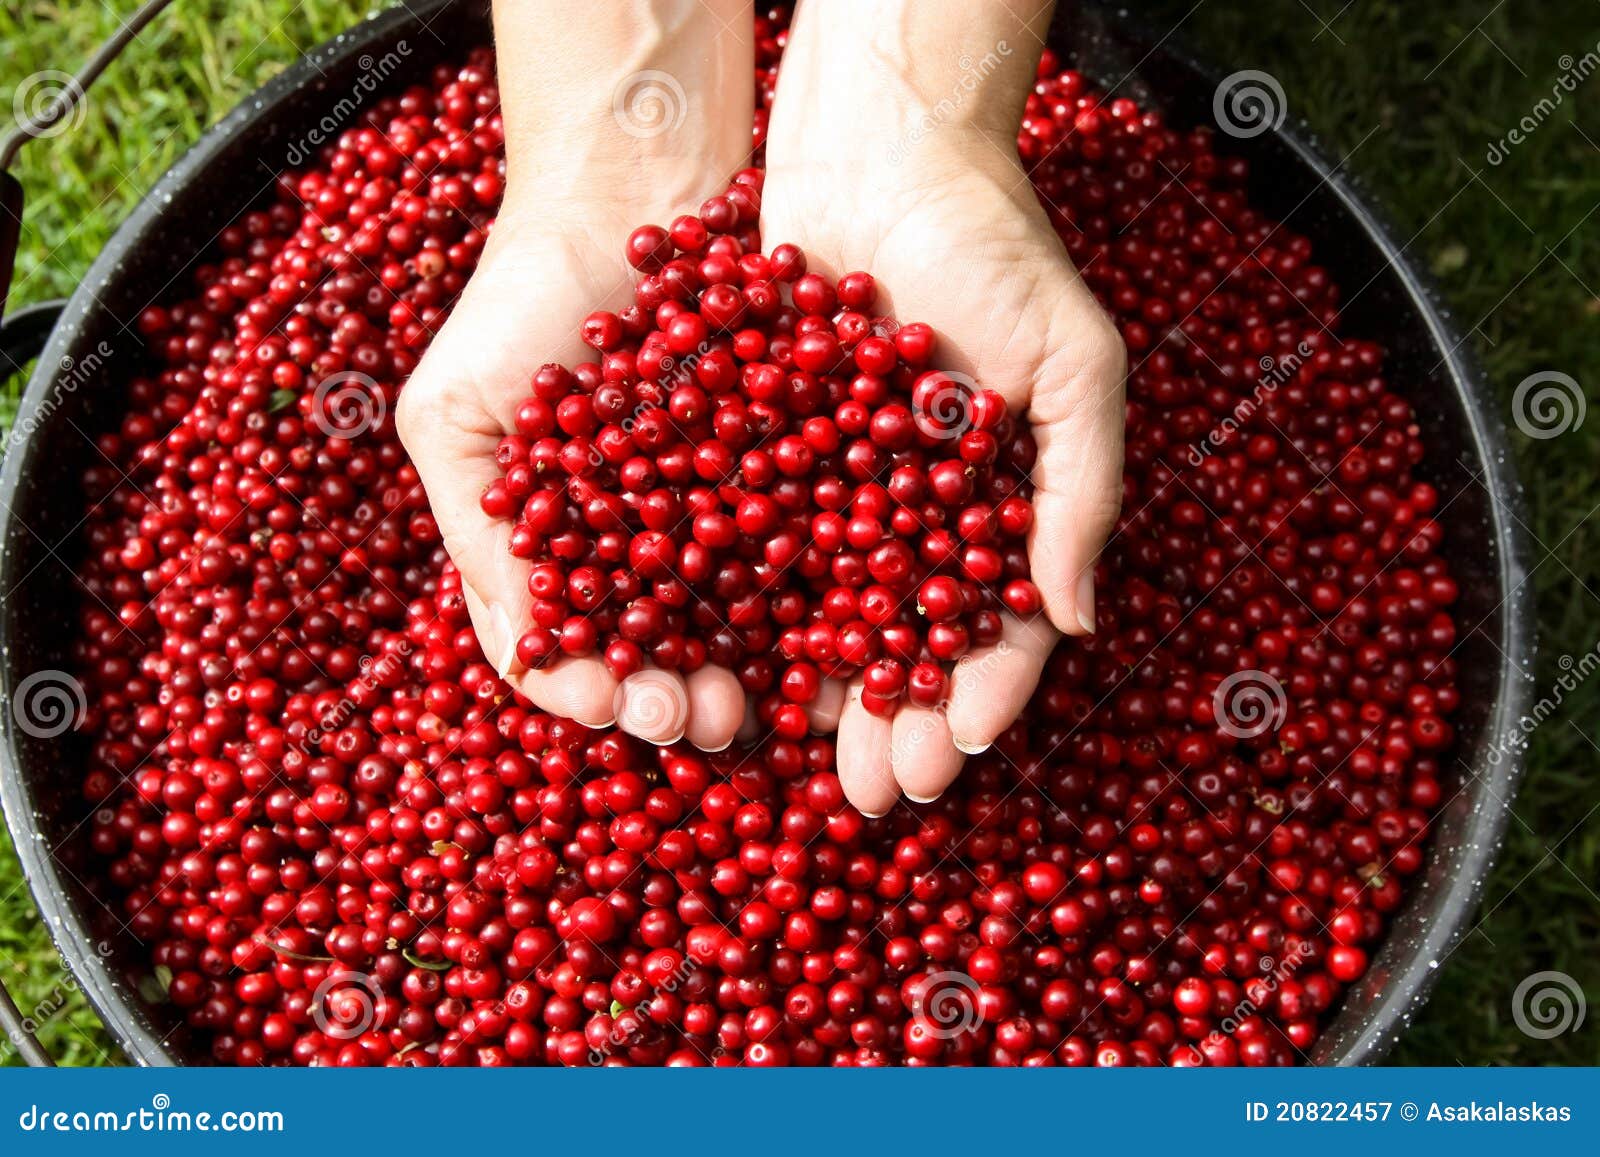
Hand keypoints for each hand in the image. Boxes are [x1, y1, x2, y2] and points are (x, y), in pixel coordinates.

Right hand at [397, 0, 753, 749]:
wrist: (626, 200)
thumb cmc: (520, 307)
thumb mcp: (457, 414)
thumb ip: (477, 533)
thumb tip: (528, 654)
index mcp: (558, 555)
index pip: (566, 652)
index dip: (589, 689)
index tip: (615, 701)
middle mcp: (639, 554)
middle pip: (657, 656)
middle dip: (677, 700)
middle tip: (705, 720)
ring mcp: (715, 522)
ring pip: (733, 624)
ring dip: (746, 674)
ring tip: (759, 701)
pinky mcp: (788, 480)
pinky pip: (803, 552)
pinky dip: (811, 598)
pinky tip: (825, 631)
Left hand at [761, 1, 1126, 812]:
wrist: (879, 153)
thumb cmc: (995, 246)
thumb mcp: (1071, 361)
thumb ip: (1082, 486)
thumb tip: (1080, 619)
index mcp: (1001, 506)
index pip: (999, 624)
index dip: (982, 693)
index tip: (957, 753)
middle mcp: (918, 517)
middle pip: (907, 641)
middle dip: (895, 720)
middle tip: (875, 796)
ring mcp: (840, 494)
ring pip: (827, 615)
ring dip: (819, 694)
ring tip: (805, 761)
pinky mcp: (763, 461)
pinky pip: (754, 549)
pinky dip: (743, 611)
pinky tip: (730, 670)